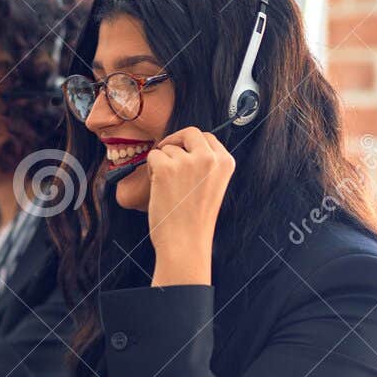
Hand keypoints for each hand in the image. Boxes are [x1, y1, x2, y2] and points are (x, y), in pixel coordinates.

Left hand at [142, 126, 234, 285]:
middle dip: (175, 140)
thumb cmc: (195, 221)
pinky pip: (153, 156)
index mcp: (225, 163)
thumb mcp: (211, 187)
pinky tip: (159, 189)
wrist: (185, 243)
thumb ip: (204, 166)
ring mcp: (188, 161)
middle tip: (165, 153)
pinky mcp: (166, 168)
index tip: (182, 149)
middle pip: (189, 133)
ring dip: (162, 163)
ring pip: (168, 148)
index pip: (207, 137)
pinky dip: (151, 170)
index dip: (191, 142)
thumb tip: (183, 147)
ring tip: (167, 189)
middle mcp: (209, 158)